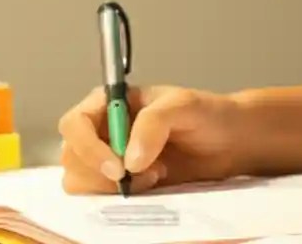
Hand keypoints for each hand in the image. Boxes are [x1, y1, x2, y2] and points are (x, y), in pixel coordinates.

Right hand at [58, 85, 246, 193]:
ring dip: (110, 187)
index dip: (88, 148)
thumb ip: (154, 122)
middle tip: (141, 173)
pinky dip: (120, 198)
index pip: (74, 124)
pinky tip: (153, 184)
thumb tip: (130, 158)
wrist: (230, 143)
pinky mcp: (120, 184)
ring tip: (153, 175)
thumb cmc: (207, 114)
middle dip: (100, 172)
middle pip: (71, 157)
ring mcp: (108, 160)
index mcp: (109, 103)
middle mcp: (102, 131)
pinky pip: (100, 198)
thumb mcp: (184, 105)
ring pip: (79, 182)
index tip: (119, 166)